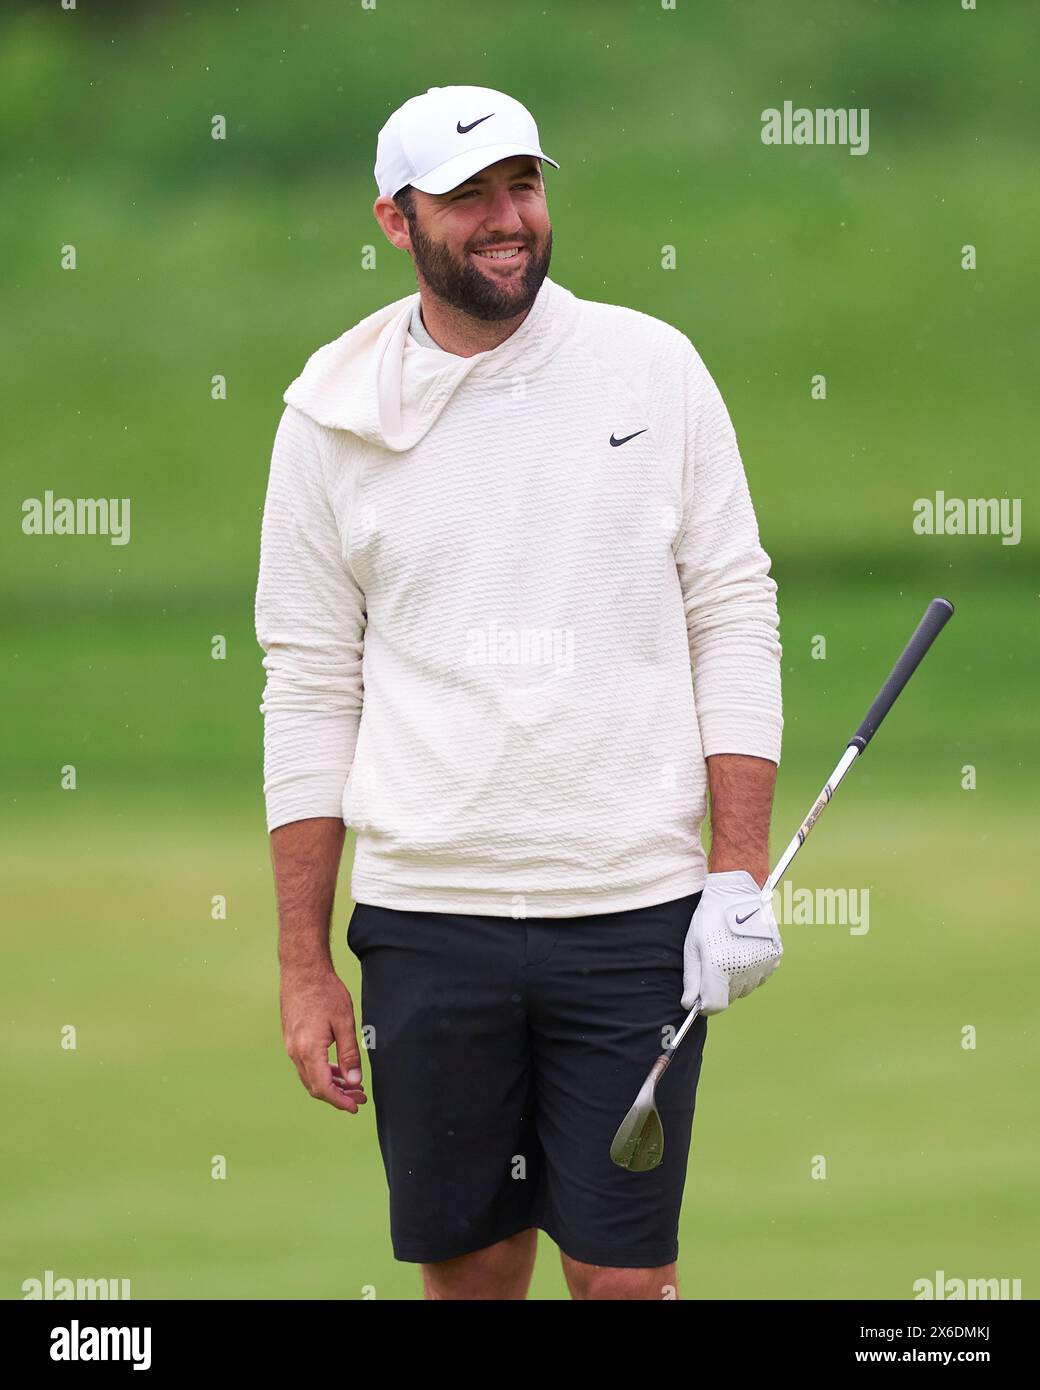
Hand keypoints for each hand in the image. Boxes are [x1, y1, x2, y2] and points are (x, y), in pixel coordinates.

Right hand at [280, 965, 367, 1111]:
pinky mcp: (291, 1039)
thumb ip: (349, 1054)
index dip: (340, 1101)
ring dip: (330, 1084)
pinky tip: (337, 1070)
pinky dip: (322, 1071)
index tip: (356, 1106)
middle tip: (360, 1098)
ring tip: (352, 1086)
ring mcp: (291, 1046)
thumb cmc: (325, 992)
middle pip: (315, 1086)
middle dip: (338, 1096)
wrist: (302, 970)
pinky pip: (306, 1064)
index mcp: (309, 1050)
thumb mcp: (344, 1022)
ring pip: (310, 1076)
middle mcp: (295, 1052)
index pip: (323, 1087)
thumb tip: (354, 1081)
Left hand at [681, 869, 782, 1014]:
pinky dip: (751, 971)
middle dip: (719, 989)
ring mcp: (761, 965)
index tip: (700, 996)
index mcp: (719, 966)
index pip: (715, 1006)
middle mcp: (743, 969)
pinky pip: (760, 978)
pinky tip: (744, 951)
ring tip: (730, 953)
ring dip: (736, 980)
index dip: (705, 1004)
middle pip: (730, 998)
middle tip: (714, 963)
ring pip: (745, 989)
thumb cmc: (711, 917)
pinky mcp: (774, 958)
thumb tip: (688, 1004)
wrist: (738, 893)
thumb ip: (692, 978)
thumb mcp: (693, 945)